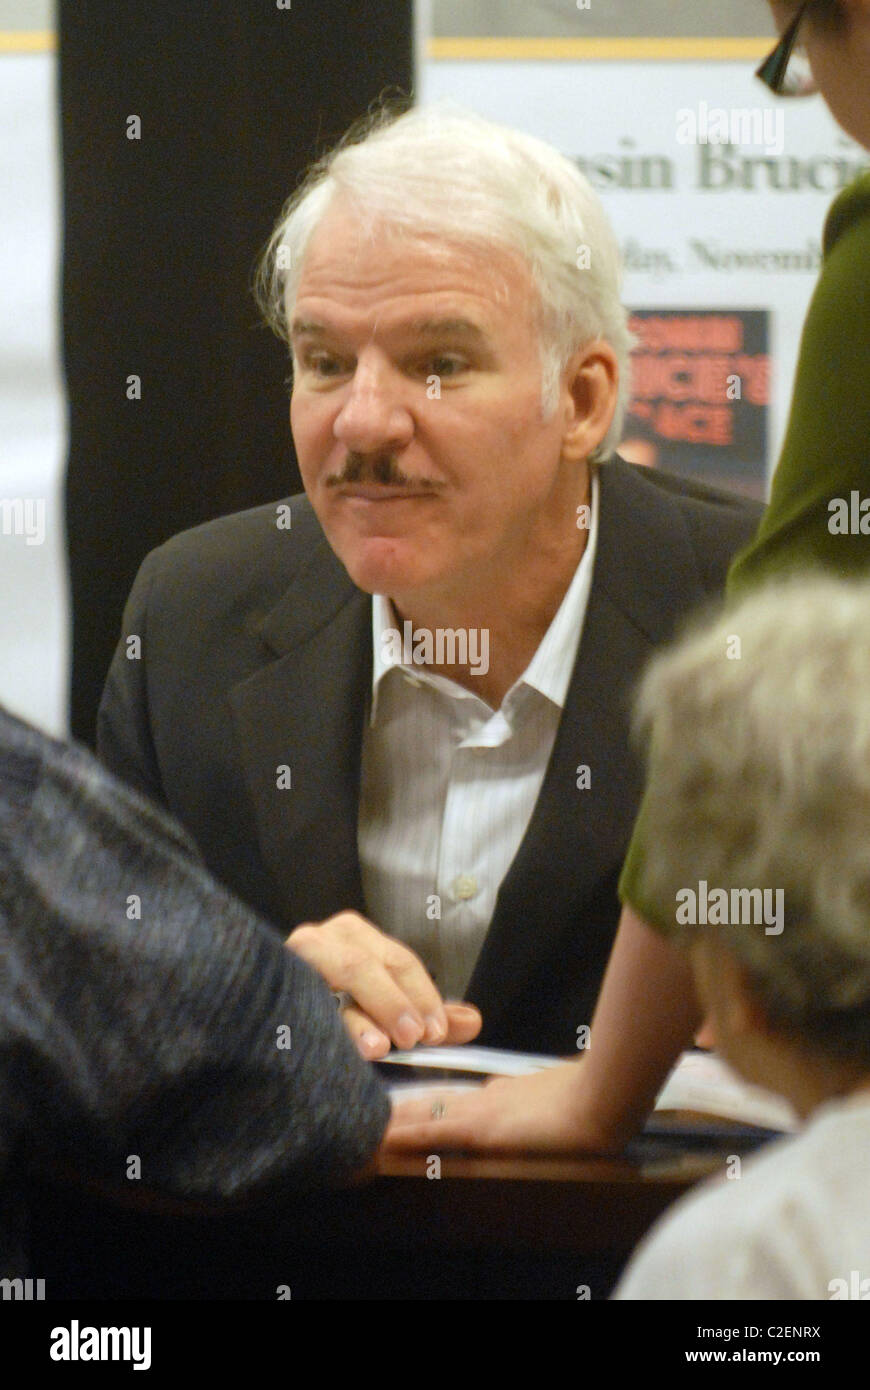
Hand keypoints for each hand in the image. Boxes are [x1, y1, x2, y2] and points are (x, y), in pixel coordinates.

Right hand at [286, 910, 481, 1058]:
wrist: (266, 1013)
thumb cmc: (335, 1009)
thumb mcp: (388, 1008)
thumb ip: (428, 1015)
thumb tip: (472, 1021)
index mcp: (352, 936)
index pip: (397, 960)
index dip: (421, 995)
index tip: (436, 1031)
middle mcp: (319, 939)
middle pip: (361, 967)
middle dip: (393, 1003)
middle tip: (415, 1039)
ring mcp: (288, 962)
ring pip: (327, 983)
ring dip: (356, 1018)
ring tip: (378, 1047)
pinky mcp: (269, 989)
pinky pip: (295, 1005)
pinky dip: (319, 1029)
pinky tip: (334, 1051)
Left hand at [384, 1060, 624, 1155]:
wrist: (599, 1100)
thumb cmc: (589, 1097)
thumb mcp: (559, 1093)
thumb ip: (535, 1095)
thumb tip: (516, 1093)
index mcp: (503, 1095)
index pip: (456, 1101)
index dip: (429, 1106)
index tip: (406, 1109)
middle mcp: (486, 1100)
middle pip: (434, 1104)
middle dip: (404, 1111)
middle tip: (371, 1111)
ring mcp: (481, 1111)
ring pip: (427, 1114)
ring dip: (398, 1121)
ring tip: (365, 1123)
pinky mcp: (482, 1128)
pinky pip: (435, 1131)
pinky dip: (409, 1136)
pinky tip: (386, 1139)